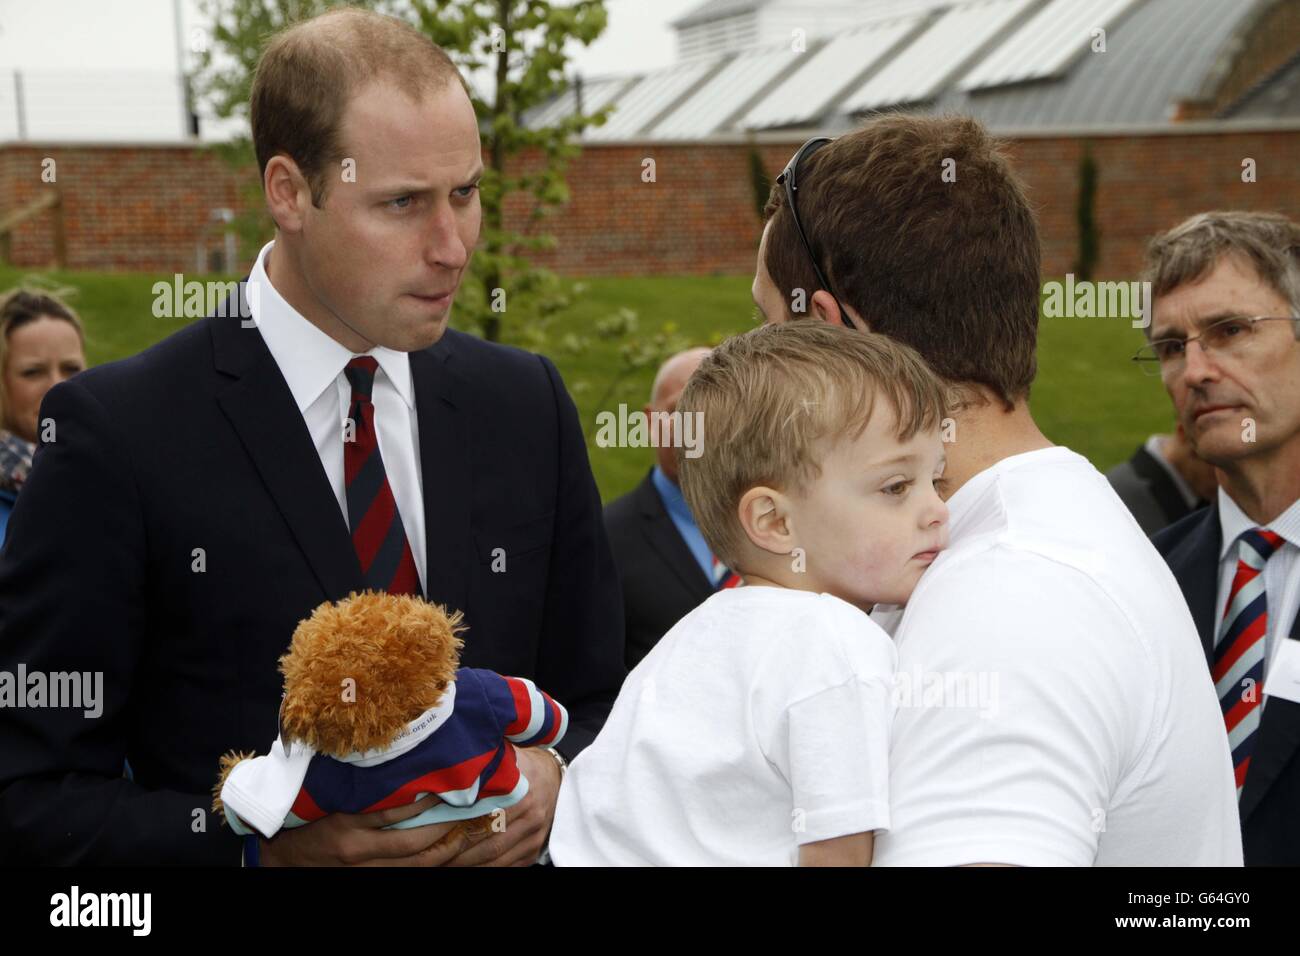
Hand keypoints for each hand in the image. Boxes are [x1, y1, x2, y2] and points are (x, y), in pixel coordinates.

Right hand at [258, 794, 461, 866]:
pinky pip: (406, 870)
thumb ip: (358, 778)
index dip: (426, 802)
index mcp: (345, 820)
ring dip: (445, 848)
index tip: (448, 785)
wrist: (278, 856)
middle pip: (413, 843)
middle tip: (471, 810)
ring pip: (416, 863)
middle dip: (446, 829)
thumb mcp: (328, 792)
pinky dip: (429, 860)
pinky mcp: (367, 876)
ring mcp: (363, 867)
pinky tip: (447, 848)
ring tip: (467, 830)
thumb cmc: (305, 813)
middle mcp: (357, 847)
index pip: (393, 812)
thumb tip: (394, 752)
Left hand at [442, 745, 561, 866]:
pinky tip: (465, 865)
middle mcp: (531, 817)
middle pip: (487, 845)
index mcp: (521, 794)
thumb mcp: (505, 760)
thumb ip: (480, 769)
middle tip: (431, 856)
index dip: (455, 831)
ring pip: (496, 860)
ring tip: (443, 863)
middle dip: (457, 854)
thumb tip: (442, 775)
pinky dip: (484, 869)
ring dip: (467, 865)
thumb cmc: (521, 766)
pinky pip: (507, 867)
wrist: (554, 777)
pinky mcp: (534, 850)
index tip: (432, 836)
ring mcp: (534, 837)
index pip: (483, 820)